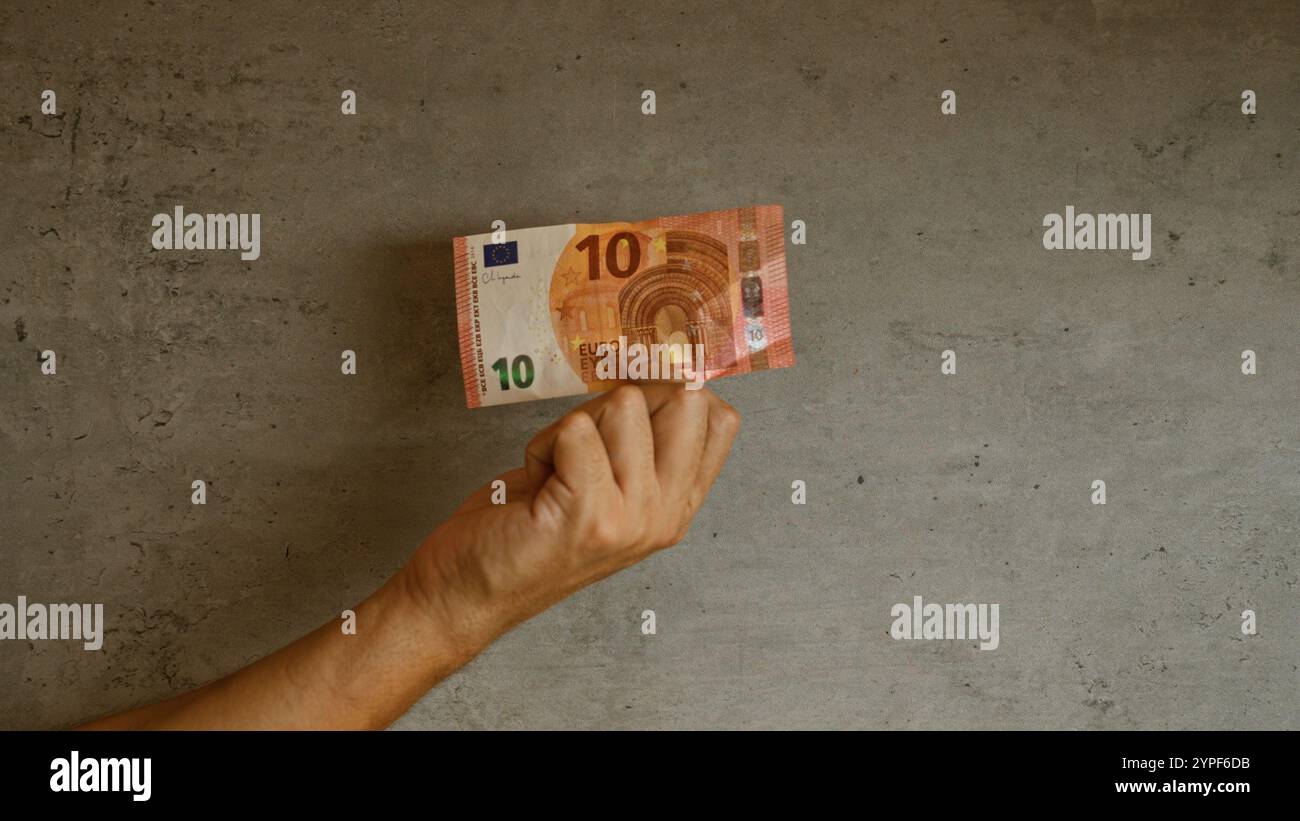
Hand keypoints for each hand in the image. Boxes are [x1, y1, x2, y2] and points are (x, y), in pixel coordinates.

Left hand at [401, 384, 739, 657]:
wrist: (468, 591)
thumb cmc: (529, 529)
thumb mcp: (606, 483)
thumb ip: (640, 441)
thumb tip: (657, 369)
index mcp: (679, 503)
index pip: (720, 419)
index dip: (673, 391)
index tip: (628, 406)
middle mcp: (666, 514)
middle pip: (682, 400)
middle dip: (621, 403)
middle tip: (583, 448)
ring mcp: (633, 518)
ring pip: (624, 406)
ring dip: (572, 428)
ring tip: (554, 472)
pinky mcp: (589, 516)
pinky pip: (576, 431)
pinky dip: (544, 444)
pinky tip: (536, 481)